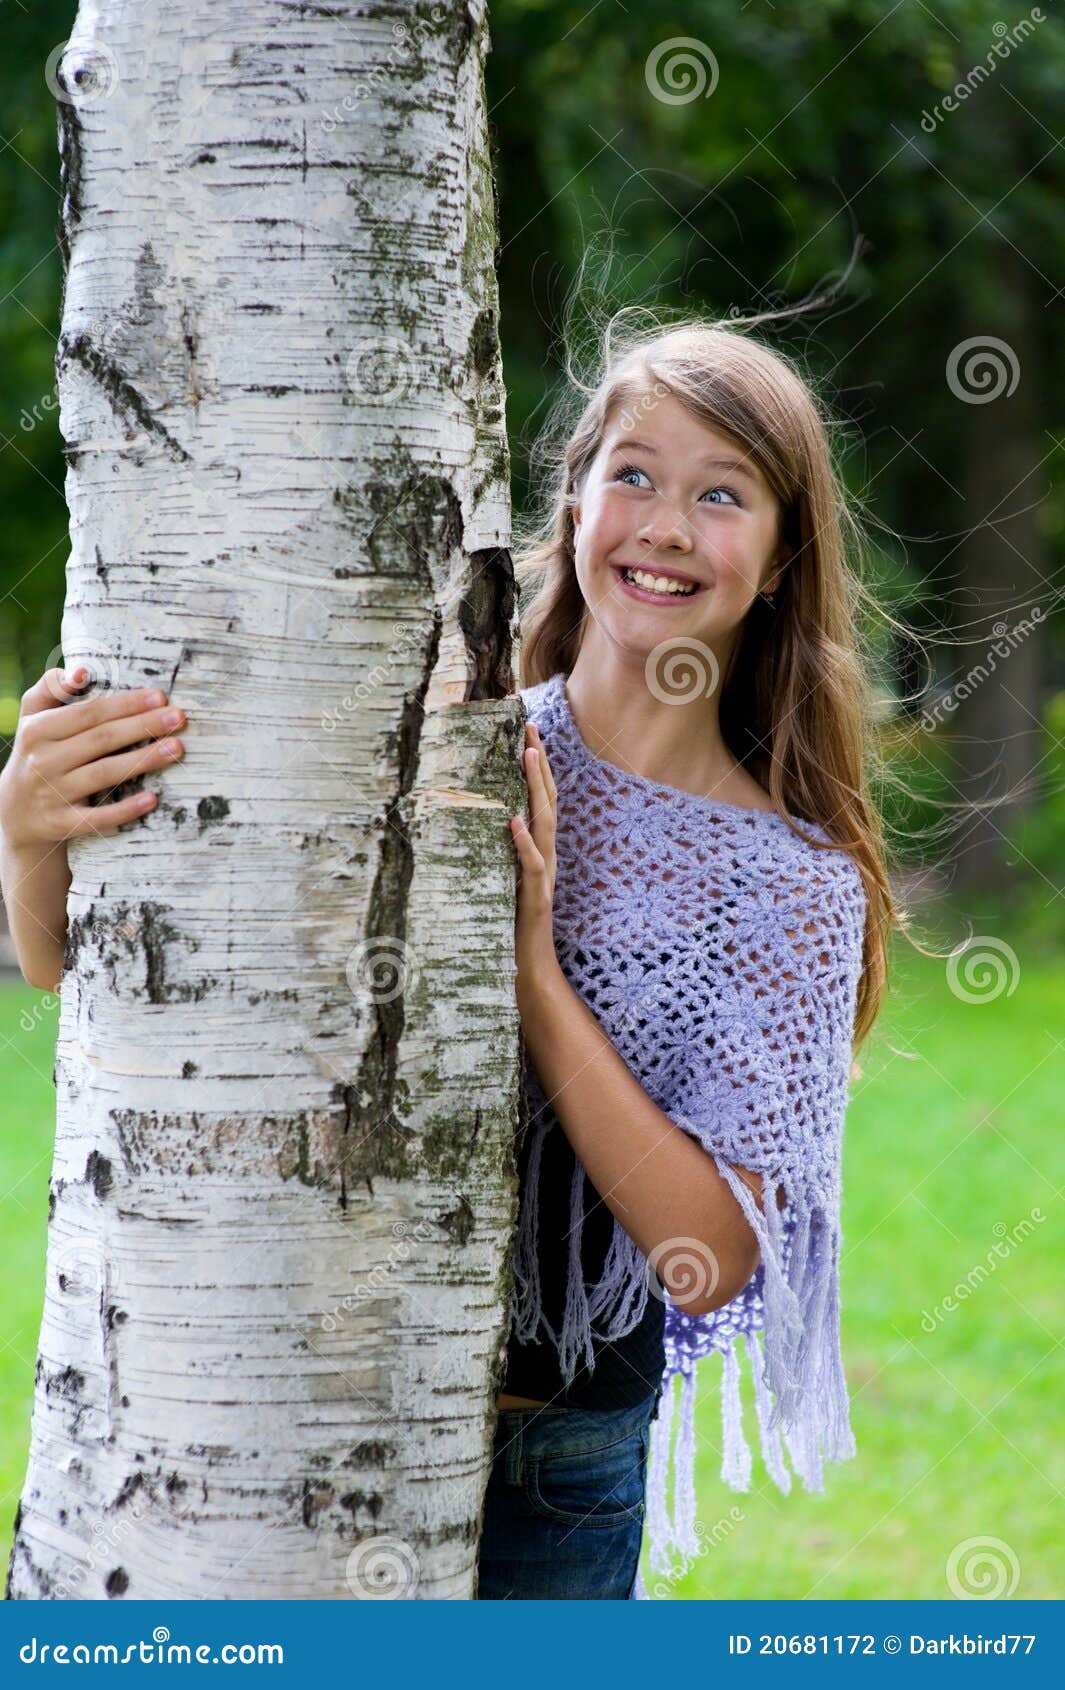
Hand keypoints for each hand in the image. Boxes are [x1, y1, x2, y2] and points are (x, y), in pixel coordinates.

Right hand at [0, 666, 186, 849]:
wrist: (16, 812)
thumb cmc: (38, 752)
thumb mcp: (33, 718)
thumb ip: (52, 688)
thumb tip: (81, 671)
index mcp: (38, 730)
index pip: (88, 713)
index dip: (126, 704)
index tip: (160, 696)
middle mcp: (43, 761)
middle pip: (101, 739)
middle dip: (143, 726)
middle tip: (179, 718)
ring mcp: (53, 794)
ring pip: (104, 774)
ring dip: (143, 760)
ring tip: (177, 748)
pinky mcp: (62, 824)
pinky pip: (98, 817)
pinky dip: (125, 809)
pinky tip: (153, 799)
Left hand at [509, 720, 562, 1014]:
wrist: (528, 967)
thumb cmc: (511, 925)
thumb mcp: (504, 879)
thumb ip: (500, 853)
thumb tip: (480, 822)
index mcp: (541, 850)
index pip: (543, 801)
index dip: (539, 768)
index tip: (530, 735)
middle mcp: (547, 856)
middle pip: (548, 801)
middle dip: (540, 764)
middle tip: (531, 729)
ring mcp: (544, 875)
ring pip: (545, 823)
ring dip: (536, 789)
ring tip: (529, 757)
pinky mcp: (535, 896)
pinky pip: (531, 864)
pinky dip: (524, 842)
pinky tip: (513, 821)